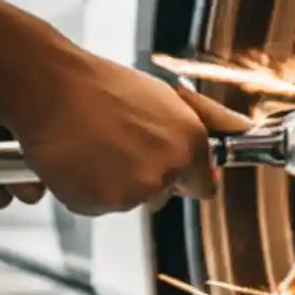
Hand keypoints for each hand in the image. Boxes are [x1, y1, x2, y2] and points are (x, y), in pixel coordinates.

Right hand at [7, 57, 248, 215]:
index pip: (203, 186)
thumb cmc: (101, 87)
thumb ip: (206, 122)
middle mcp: (170, 167)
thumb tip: (243, 132)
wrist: (51, 87)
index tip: (174, 174)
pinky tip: (78, 160)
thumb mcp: (166, 97)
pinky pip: (96, 207)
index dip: (184, 179)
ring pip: (128, 201)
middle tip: (116, 146)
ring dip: (111, 184)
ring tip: (94, 147)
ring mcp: (136, 188)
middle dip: (142, 179)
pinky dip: (84, 191)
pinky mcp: (102, 202)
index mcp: (190, 141)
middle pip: (160, 196)